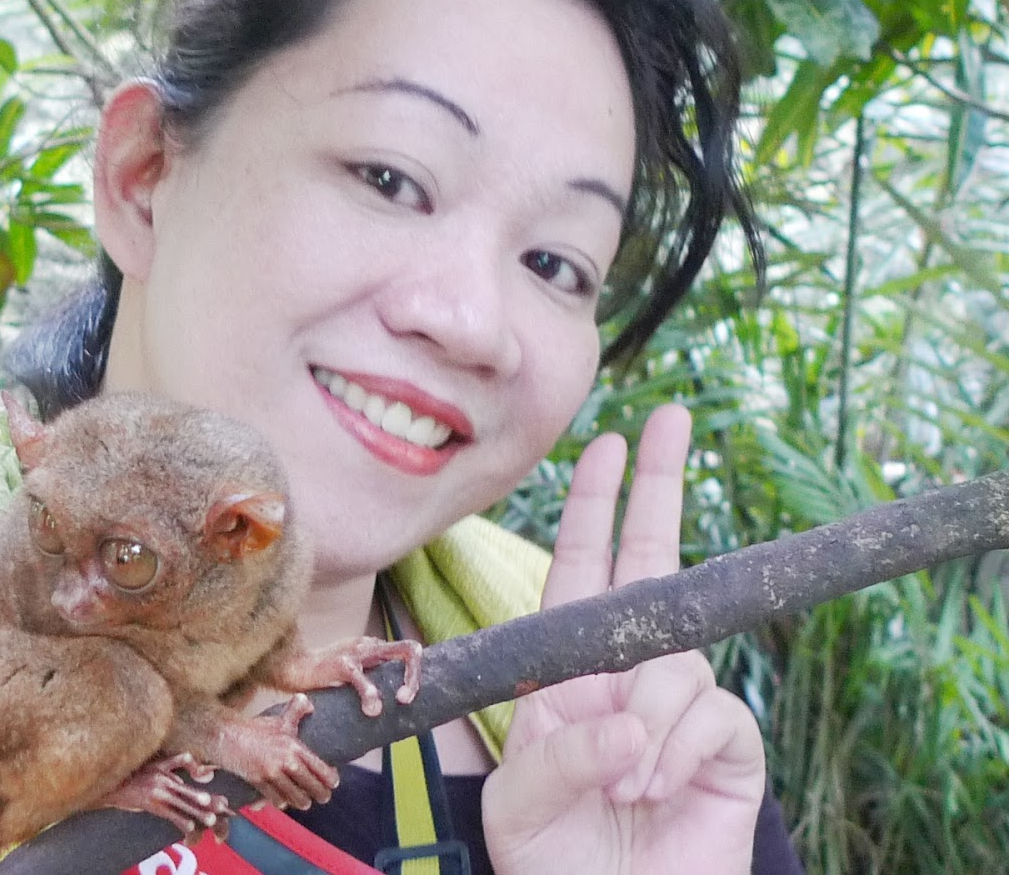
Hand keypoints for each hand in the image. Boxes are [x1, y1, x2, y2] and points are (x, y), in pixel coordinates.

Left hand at [482, 404, 765, 874]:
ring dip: (643, 722)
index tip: (608, 444)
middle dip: (661, 488)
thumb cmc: (553, 856)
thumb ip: (559, 754)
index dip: (596, 509)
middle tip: (673, 417)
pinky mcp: (728, 745)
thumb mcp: (520, 800)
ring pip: (675, 664)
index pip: (583, 571)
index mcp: (569, 670)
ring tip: (622, 783)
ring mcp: (681, 706)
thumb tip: (626, 724)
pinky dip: (674, 749)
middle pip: (654, 564)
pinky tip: (652, 789)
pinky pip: (710, 713)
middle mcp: (628, 674)